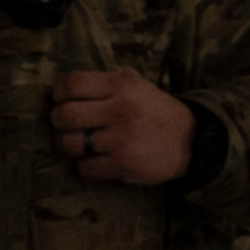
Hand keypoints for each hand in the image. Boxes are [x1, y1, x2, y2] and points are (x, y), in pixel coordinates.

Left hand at [53, 69, 195, 188]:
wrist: (192, 140)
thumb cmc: (156, 111)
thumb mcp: (138, 85)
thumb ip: (107, 80)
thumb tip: (69, 85)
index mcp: (121, 86)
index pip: (72, 84)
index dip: (59, 93)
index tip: (62, 100)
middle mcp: (121, 110)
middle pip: (65, 115)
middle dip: (58, 121)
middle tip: (66, 125)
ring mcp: (122, 139)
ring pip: (71, 144)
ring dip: (70, 145)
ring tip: (81, 144)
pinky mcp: (125, 164)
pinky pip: (86, 168)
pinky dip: (86, 166)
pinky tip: (97, 161)